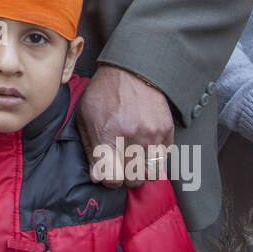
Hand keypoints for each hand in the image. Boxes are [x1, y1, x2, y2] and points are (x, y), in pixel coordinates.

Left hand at [77, 65, 173, 187]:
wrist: (131, 70)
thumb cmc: (103, 95)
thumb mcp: (85, 118)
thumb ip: (90, 150)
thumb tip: (97, 176)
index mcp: (108, 137)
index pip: (112, 180)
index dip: (108, 179)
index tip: (107, 171)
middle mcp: (132, 139)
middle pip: (133, 181)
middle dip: (125, 177)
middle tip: (121, 164)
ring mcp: (152, 136)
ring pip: (151, 173)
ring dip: (141, 170)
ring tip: (134, 157)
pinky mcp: (167, 131)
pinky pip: (163, 158)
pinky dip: (154, 157)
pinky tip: (145, 145)